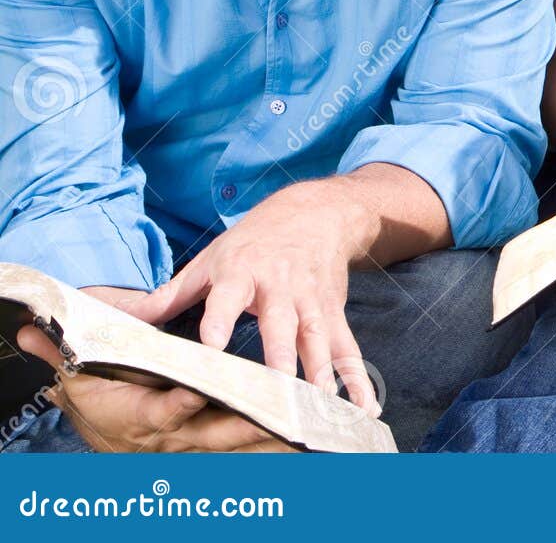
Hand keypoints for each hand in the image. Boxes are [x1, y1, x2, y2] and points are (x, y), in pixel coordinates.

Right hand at [15, 290, 294, 452]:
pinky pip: (249, 449)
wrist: (107, 427)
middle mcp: (174, 435)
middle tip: (271, 417)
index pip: (164, 410)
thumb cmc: (101, 396)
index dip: (179, 404)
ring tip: (301, 430)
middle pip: (212, 433)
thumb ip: (64, 355)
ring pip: (238, 443)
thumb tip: (32, 330)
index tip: (196, 393)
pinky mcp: (216, 445)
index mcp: (143, 416)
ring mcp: (197, 443)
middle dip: (242, 427)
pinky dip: (275, 445)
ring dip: (268, 438)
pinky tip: (304, 441)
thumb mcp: (81, 378)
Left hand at [121, 182, 380, 413]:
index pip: (228, 299)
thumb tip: (124, 321)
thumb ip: (171, 295)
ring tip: (318, 409)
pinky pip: (347, 349)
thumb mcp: (210, 260)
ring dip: (320, 375)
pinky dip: (356, 378)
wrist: (315, 213)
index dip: (220, 322)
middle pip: (281, 327)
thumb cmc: (254, 242)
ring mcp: (312, 303)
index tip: (213, 350)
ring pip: (318, 341)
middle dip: (280, 360)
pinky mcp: (334, 314)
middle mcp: (281, 289)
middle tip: (276, 395)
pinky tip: (365, 406)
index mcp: (242, 273)